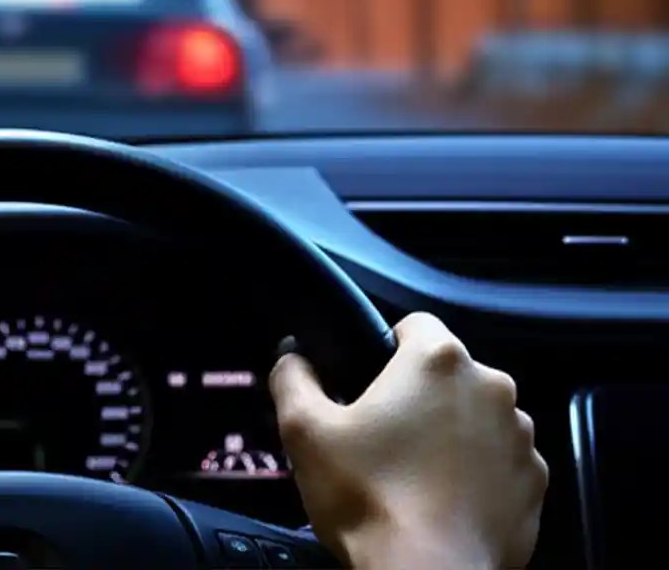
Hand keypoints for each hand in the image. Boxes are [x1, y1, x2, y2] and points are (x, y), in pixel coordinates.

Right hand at [270, 312, 547, 569]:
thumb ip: (293, 378)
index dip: (383, 351)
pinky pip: (499, 463)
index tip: (366, 387)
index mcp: (438, 361)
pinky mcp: (534, 482)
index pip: (413, 325)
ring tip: (410, 476)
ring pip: (474, 419)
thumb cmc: (370, 499)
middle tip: (380, 439)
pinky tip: (440, 501)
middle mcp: (492, 389)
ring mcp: (521, 437)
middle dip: (416, 398)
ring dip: (448, 435)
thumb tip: (293, 359)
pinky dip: (475, 474)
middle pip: (446, 375)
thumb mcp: (304, 432)